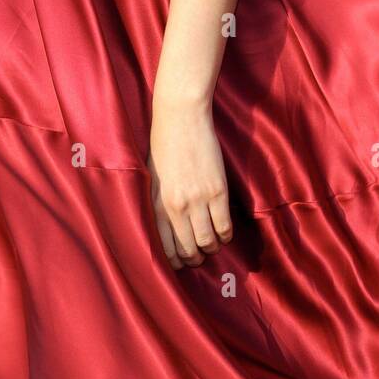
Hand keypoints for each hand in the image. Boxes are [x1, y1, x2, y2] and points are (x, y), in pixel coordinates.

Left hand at [147, 96, 233, 269]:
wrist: (181, 116)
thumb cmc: (163, 143)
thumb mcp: (152, 177)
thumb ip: (158, 203)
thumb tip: (166, 227)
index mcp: (157, 205)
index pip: (166, 249)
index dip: (176, 261)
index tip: (182, 261)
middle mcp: (176, 207)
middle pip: (188, 249)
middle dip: (195, 258)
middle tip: (200, 255)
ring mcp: (198, 199)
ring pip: (208, 241)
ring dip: (212, 248)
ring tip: (213, 244)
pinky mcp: (217, 190)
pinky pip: (224, 225)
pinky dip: (226, 234)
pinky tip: (224, 232)